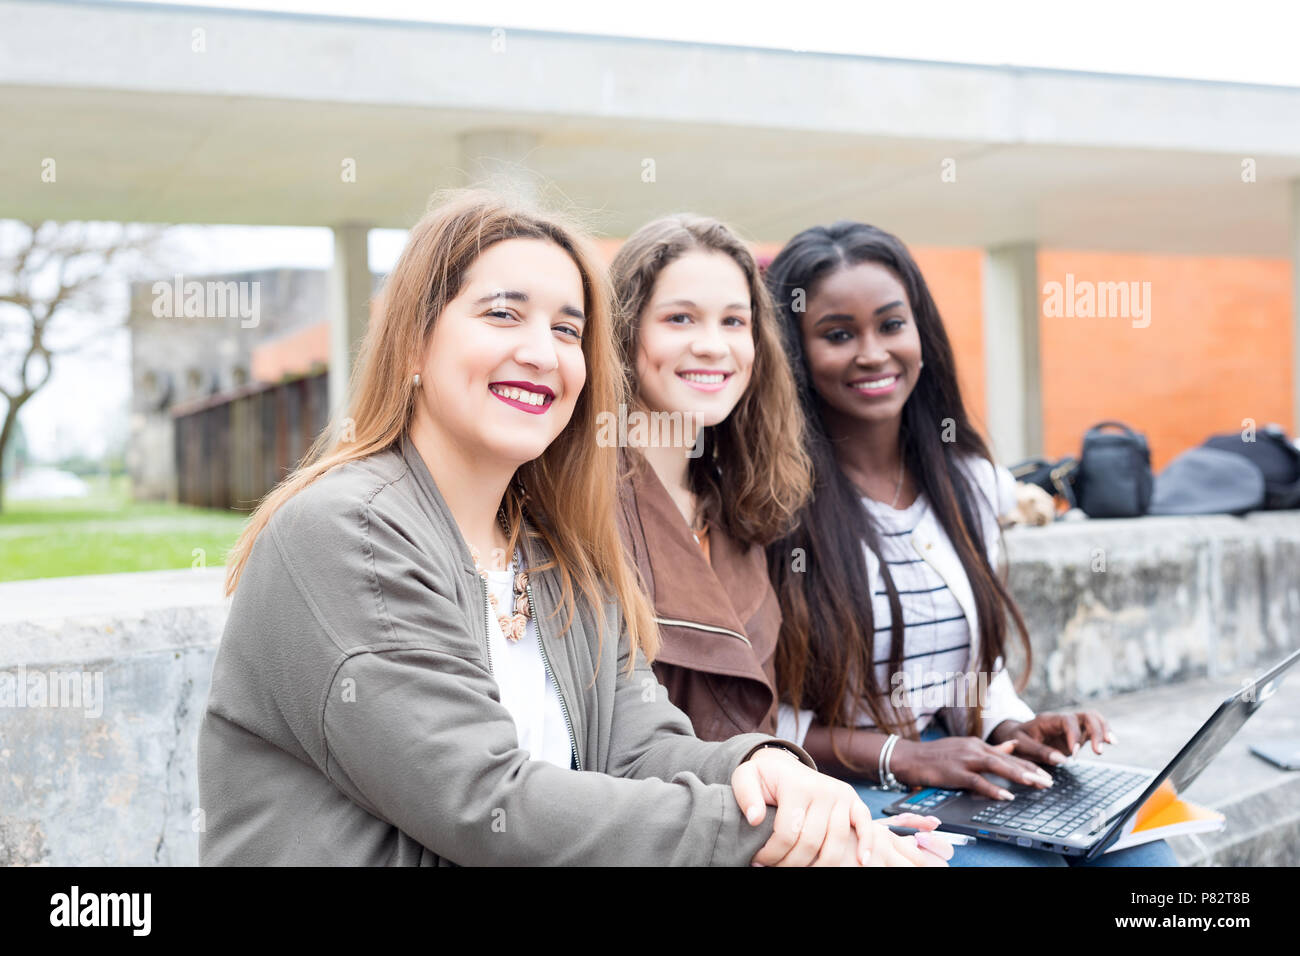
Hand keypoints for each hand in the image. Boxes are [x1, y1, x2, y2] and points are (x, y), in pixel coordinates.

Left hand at [732, 749, 949, 865]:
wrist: (784, 765)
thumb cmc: (765, 778)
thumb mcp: (746, 777)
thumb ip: (746, 795)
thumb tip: (755, 819)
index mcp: (798, 785)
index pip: (787, 833)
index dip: (771, 854)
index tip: (758, 860)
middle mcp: (824, 790)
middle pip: (811, 843)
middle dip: (790, 863)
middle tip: (774, 867)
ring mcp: (842, 796)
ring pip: (835, 844)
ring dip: (818, 865)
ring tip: (798, 869)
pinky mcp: (854, 802)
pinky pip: (865, 825)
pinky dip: (866, 844)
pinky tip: (860, 861)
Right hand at [891, 735, 1053, 800]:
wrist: (910, 757)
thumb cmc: (937, 756)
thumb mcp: (966, 748)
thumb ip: (991, 749)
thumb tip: (1013, 746)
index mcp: (978, 744)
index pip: (1010, 755)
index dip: (1029, 764)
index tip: (1047, 772)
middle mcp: (974, 748)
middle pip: (1008, 760)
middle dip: (1030, 770)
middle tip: (1049, 781)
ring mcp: (965, 759)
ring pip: (996, 766)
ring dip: (1018, 775)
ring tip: (1036, 784)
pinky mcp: (955, 772)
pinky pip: (977, 781)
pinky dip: (992, 788)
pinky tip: (1006, 795)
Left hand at [991, 712, 1114, 765]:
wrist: (1015, 737)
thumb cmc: (1016, 740)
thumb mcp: (1021, 745)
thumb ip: (1039, 752)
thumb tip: (1062, 760)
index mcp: (1048, 720)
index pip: (1067, 721)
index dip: (1074, 735)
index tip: (1074, 754)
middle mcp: (1062, 720)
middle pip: (1086, 715)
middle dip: (1096, 731)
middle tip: (1099, 751)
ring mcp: (1071, 726)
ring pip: (1093, 719)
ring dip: (1104, 729)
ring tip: (1112, 743)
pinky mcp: (1077, 735)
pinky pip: (1093, 729)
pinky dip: (1103, 733)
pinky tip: (1111, 743)